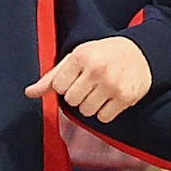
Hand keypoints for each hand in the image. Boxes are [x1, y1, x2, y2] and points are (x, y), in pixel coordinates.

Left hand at [28, 34, 154, 124]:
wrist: (140, 53)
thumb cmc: (102, 55)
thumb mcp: (75, 59)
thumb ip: (51, 77)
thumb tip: (29, 92)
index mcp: (81, 57)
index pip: (58, 87)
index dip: (66, 86)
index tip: (77, 78)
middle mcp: (97, 69)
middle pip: (71, 101)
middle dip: (78, 96)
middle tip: (90, 85)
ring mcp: (113, 84)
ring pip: (86, 111)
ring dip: (91, 105)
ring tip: (101, 91)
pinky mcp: (126, 97)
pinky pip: (104, 117)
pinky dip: (106, 112)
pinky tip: (111, 98)